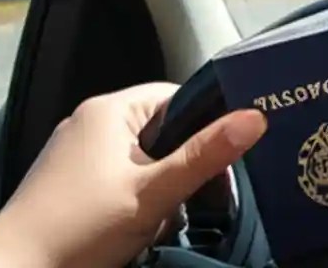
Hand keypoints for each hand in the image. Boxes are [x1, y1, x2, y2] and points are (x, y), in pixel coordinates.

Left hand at [0, 82, 266, 267]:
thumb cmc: (81, 229)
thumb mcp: (154, 193)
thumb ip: (205, 155)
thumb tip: (257, 117)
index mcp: (110, 110)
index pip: (178, 98)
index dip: (207, 126)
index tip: (225, 161)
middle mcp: (91, 122)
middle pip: (164, 133)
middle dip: (184, 169)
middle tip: (194, 201)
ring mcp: (77, 153)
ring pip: (146, 161)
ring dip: (163, 191)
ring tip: (161, 222)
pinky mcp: (70, 182)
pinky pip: (122, 179)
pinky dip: (138, 202)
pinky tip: (139, 229)